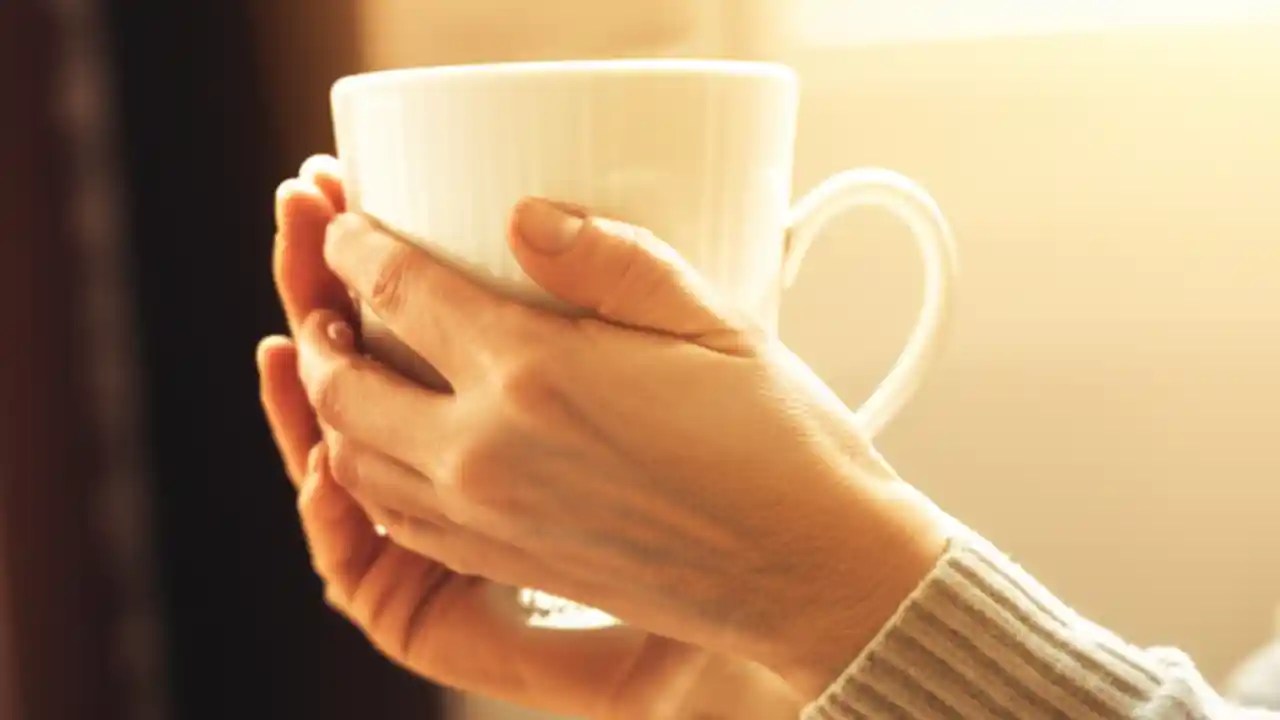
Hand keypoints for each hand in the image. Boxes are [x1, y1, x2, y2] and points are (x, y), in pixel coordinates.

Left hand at [260, 158, 802, 718]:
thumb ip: (608, 258)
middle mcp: (489, 453)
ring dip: (330, 412)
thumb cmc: (776, 444)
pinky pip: (398, 520)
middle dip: (321, 334)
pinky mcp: (507, 562)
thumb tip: (524, 217)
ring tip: (341, 373)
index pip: (400, 291)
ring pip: (354, 464)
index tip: (347, 226)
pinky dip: (368, 479)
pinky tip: (390, 454)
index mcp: (534, 374)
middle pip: (344, 388)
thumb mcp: (710, 319)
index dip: (357, 247)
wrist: (808, 571)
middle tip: (329, 299)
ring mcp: (490, 519)